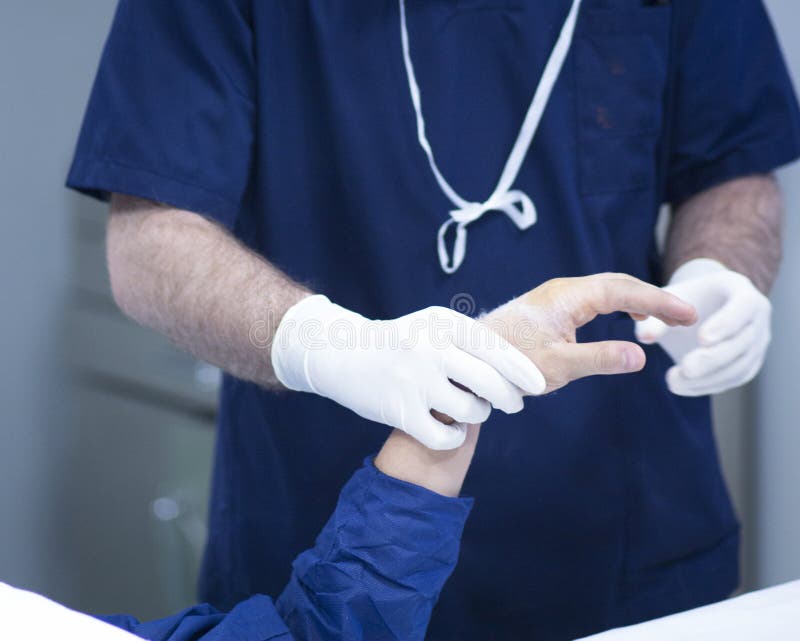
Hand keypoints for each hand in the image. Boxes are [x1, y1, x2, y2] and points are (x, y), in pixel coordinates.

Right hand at [271, 295, 545, 449]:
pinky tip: (451, 429)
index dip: (522, 371)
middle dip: (509, 398)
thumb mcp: (433, 326)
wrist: (342, 354)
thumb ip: (469, 342)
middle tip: (512, 405)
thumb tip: (518, 369)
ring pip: (472, 411)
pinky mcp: (401, 411)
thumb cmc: (401, 342)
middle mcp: (431, 349)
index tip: (538, 386)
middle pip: (491, 383)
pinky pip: (446, 436)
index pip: (495, 349)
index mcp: (443, 324)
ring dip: (479, 415)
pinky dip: (455, 438)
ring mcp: (415, 381)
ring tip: (471, 411)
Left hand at [480, 273, 697, 393]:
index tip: (688, 314)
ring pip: (606, 289)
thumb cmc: (509, 363)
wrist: (471, 359)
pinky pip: (594, 298)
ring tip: (662, 318)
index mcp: (568, 297)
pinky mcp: (551, 308)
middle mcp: (563, 290)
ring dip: (636, 299)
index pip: (624, 291)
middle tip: (685, 316)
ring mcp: (556, 296)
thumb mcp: (557, 367)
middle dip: (654, 298)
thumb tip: (641, 355)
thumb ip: (599, 359)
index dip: (659, 301)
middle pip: (618, 284)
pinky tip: (626, 318)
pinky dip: (618, 304)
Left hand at [635, 258, 770, 396]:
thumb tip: (644, 337)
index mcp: (740, 290)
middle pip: (744, 341)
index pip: (744, 306)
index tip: (702, 338)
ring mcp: (757, 341)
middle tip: (685, 369)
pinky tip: (683, 386)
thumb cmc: (682, 298)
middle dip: (713, 358)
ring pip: (741, 365)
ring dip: (708, 378)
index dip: (726, 324)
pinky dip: (709, 385)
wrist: (698, 306)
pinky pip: (734, 378)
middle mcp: (757, 316)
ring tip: (673, 381)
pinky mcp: (749, 361)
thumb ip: (655, 313)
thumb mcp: (668, 298)